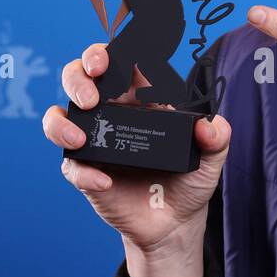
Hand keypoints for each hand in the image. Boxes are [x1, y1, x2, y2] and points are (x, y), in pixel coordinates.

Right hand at [42, 42, 231, 252]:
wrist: (174, 223)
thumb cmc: (190, 180)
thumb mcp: (211, 158)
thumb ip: (217, 138)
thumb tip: (206, 126)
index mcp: (141, 98)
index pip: (121, 62)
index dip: (112, 53)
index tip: (113, 59)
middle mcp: (112, 113)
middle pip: (81, 78)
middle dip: (78, 77)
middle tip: (91, 96)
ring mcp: (95, 141)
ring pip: (59, 117)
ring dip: (60, 122)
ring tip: (80, 137)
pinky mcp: (85, 172)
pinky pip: (71, 165)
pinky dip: (83, 171)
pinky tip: (104, 181)